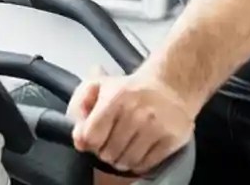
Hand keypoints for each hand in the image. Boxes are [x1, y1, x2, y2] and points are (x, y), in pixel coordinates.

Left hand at [66, 67, 196, 176]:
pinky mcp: (171, 138)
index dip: (88, 141)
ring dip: (121, 159)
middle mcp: (136, 113)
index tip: (93, 137)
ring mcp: (155, 127)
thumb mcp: (97, 86)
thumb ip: (79, 107)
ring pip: (127, 161)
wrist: (170, 84)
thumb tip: (78, 138)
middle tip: (111, 141)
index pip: (91, 136)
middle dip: (105, 151)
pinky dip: (138, 162)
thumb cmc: (128, 89)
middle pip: (108, 153)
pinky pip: (146, 164)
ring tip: (124, 146)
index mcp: (115, 98)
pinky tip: (138, 150)